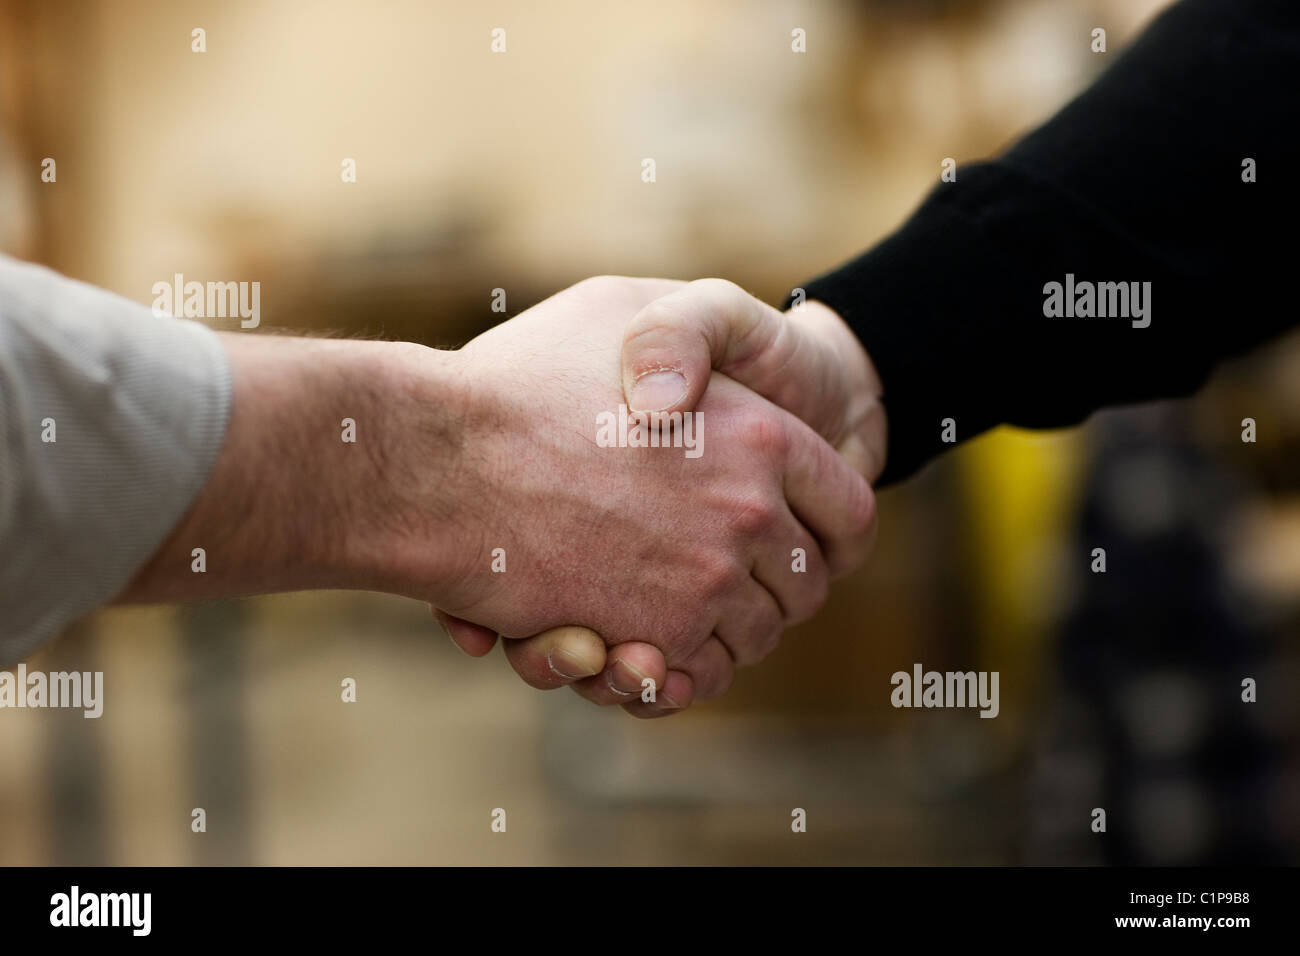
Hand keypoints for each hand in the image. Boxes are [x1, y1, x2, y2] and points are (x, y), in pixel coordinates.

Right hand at [430, 276, 874, 713]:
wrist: (432, 455)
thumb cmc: (519, 375)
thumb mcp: (622, 308)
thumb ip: (690, 338)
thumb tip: (717, 394)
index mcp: (761, 435)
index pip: (846, 512)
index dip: (829, 531)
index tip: (799, 540)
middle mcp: (749, 512)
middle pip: (803, 586)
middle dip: (769, 588)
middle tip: (722, 575)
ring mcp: (706, 581)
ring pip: (752, 638)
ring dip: (716, 634)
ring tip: (667, 607)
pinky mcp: (654, 636)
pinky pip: (692, 677)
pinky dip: (671, 675)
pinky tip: (632, 644)